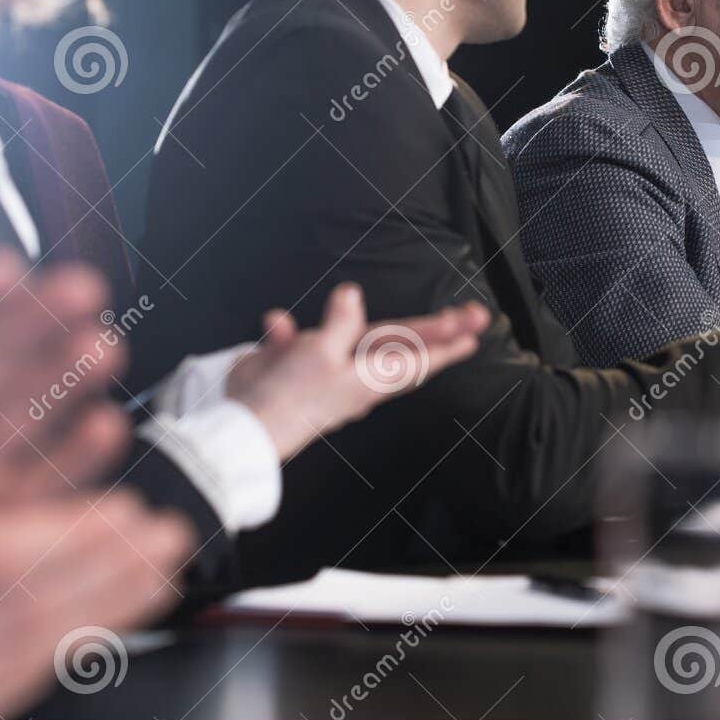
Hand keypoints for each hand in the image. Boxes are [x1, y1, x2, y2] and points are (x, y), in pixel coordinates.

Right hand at [227, 283, 489, 461]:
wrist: (243, 425)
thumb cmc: (290, 395)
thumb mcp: (322, 352)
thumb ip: (342, 322)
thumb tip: (353, 294)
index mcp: (369, 375)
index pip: (418, 354)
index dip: (447, 342)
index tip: (475, 332)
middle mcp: (354, 373)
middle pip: (400, 344)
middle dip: (433, 328)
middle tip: (470, 315)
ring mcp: (325, 370)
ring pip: (346, 337)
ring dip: (340, 319)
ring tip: (344, 298)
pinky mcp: (293, 367)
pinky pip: (296, 343)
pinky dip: (285, 333)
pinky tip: (276, 326)